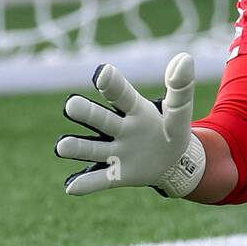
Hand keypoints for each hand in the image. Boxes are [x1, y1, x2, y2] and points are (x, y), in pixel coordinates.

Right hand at [54, 54, 205, 196]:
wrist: (172, 161)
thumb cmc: (172, 129)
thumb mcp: (180, 111)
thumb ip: (181, 88)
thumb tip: (184, 58)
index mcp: (135, 109)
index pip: (123, 95)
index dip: (114, 84)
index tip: (102, 73)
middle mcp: (119, 128)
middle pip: (102, 119)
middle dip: (87, 113)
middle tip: (71, 105)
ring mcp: (115, 152)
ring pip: (94, 149)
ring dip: (78, 147)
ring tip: (62, 146)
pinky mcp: (116, 175)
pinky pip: (100, 180)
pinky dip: (86, 184)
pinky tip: (71, 187)